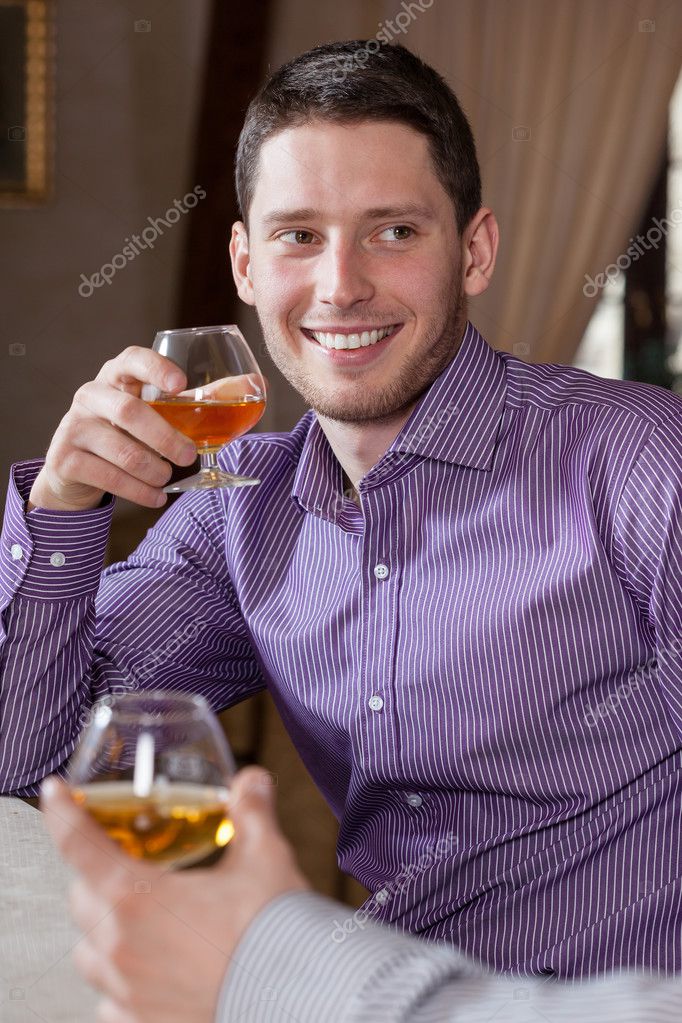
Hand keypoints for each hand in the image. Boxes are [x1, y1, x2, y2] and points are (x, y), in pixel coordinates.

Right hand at [28, 346, 198, 511]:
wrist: (74, 470)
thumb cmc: (124, 433)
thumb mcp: (150, 413)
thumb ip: (187, 403)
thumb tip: (242, 386)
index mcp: (114, 376)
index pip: (133, 360)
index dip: (156, 369)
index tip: (180, 385)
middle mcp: (90, 395)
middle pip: (130, 412)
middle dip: (165, 438)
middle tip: (189, 456)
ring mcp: (74, 426)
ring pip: (123, 451)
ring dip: (154, 470)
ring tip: (167, 478)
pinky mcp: (65, 458)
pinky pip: (110, 478)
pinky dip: (140, 492)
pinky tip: (156, 496)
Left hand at [40, 767, 308, 1022]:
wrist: (296, 996)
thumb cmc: (273, 930)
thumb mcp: (263, 855)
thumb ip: (250, 812)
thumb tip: (251, 782)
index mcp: (136, 898)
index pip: (79, 844)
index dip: (60, 813)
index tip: (52, 795)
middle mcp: (120, 947)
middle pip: (81, 899)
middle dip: (95, 875)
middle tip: (123, 861)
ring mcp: (128, 992)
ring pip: (90, 954)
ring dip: (104, 932)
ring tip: (136, 921)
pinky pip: (111, 1004)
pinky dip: (121, 985)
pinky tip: (150, 973)